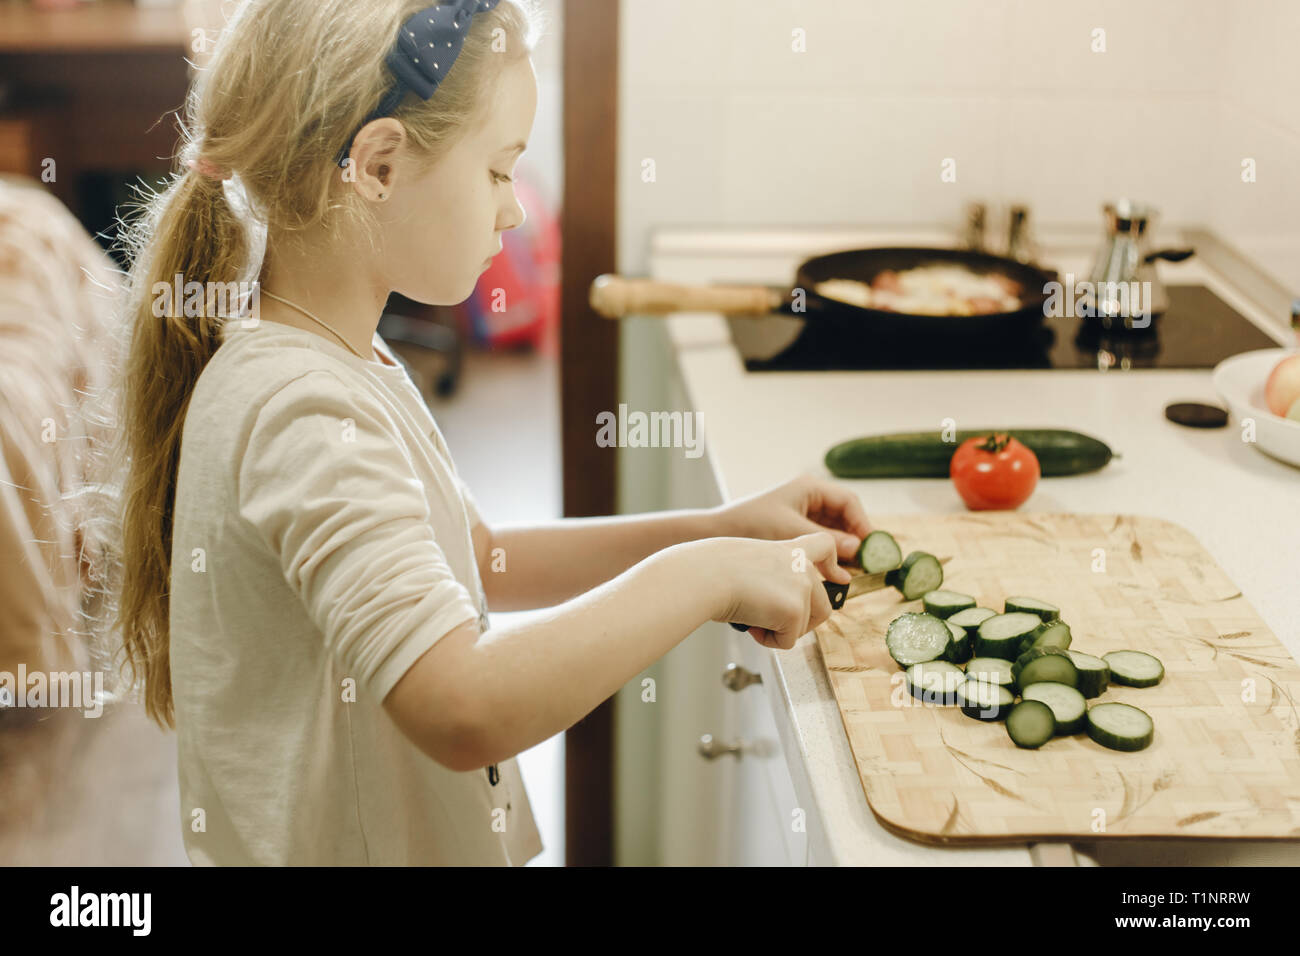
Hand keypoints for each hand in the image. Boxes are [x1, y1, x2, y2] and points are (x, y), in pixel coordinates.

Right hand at [699, 531, 850, 649]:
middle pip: (822, 605)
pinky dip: (768, 640)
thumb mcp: (749, 562)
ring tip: (752, 617)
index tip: (837, 576)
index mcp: (789, 550)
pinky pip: (788, 640)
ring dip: (780, 630)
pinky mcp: (795, 611)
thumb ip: (772, 576)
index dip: (833, 564)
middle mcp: (802, 567)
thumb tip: (774, 605)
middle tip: (769, 620)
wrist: (706, 575)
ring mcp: (802, 588)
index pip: (824, 546)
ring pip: (805, 625)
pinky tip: (751, 623)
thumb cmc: (713, 568)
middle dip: (799, 621)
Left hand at [712, 473, 872, 565]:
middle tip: (862, 564)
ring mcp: (801, 513)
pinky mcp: (792, 529)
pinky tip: (829, 573)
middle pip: (843, 517)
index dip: (862, 524)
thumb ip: (826, 541)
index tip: (869, 546)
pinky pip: (818, 540)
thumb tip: (857, 550)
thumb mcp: (790, 532)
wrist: (716, 534)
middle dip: (853, 540)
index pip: (848, 502)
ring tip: (847, 572)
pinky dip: (826, 555)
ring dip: (840, 550)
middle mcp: (808, 497)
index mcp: (809, 488)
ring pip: (832, 531)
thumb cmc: (749, 525)